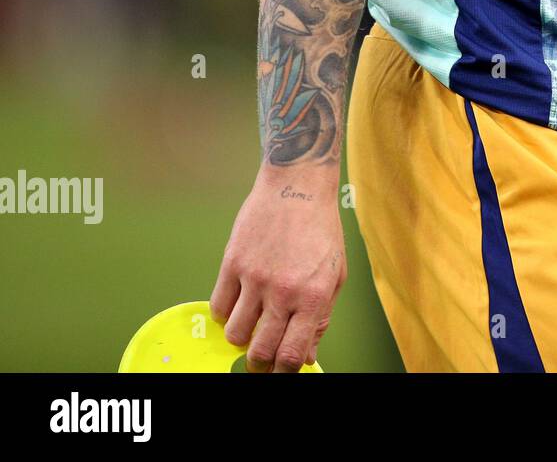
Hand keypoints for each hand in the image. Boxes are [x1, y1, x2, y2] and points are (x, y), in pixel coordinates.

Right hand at [210, 165, 345, 371]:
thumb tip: (307, 357)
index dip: (283, 371)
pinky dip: (226, 315)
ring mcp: (254, 278)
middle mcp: (283, 291)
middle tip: (261, 360)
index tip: (280, 371)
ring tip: (252, 327)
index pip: (291, 355)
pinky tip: (240, 305)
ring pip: (235, 335)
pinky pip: (219, 308)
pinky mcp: (231, 264)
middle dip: (260, 365)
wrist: (296, 188)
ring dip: (242, 339)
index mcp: (314, 296)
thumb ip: (321, 318)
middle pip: (260, 352)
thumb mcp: (335, 274)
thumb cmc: (320, 230)